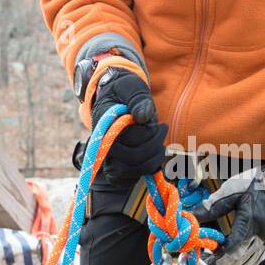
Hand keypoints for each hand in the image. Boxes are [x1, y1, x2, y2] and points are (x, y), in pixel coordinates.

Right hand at [90, 67, 167, 181]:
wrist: (115, 97)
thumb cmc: (124, 90)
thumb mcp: (131, 87)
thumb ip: (138, 100)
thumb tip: (142, 117)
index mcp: (104, 127)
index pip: (127, 141)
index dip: (145, 134)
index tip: (156, 123)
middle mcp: (102, 147)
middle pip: (133, 159)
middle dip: (154, 144)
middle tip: (162, 128)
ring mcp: (109, 160)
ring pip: (135, 171)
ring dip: (155, 157)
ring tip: (161, 139)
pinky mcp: (117, 168)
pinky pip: (134, 177)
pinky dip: (150, 166)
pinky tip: (155, 151)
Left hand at [193, 165, 264, 264]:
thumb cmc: (257, 184)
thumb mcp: (231, 192)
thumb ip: (212, 206)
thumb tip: (193, 215)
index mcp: (250, 224)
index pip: (233, 252)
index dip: (218, 261)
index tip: (204, 262)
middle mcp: (260, 236)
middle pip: (239, 262)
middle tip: (206, 262)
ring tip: (217, 261)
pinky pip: (256, 260)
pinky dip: (243, 264)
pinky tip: (233, 260)